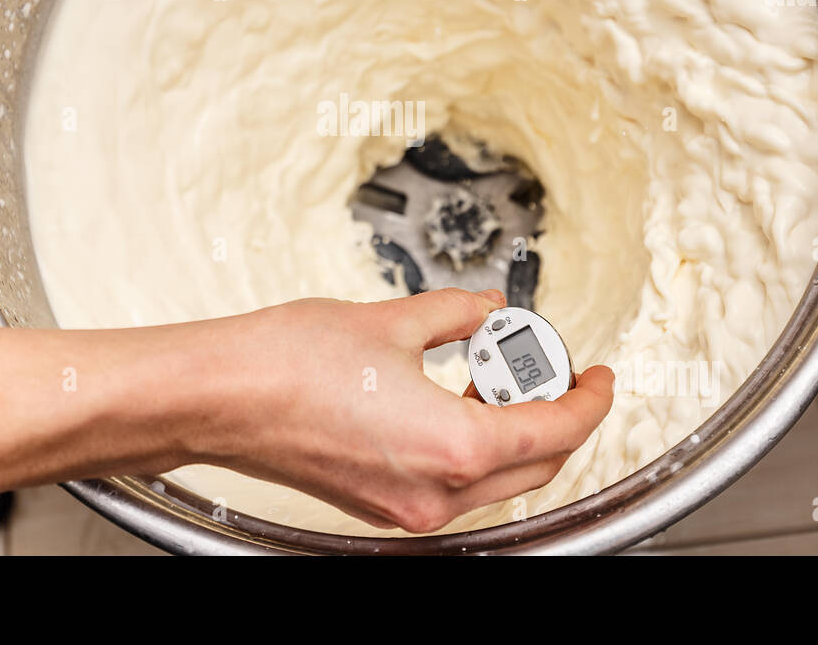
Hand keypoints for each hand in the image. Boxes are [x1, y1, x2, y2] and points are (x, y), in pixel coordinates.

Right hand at [192, 288, 614, 532]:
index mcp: (454, 447)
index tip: (599, 375)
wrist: (219, 397)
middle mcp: (436, 492)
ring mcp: (405, 507)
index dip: (589, 399)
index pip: (555, 431)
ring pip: (495, 480)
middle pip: (534, 466)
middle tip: (550, 367)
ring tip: (494, 372)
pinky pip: (452, 484)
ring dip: (511, 431)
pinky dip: (470, 446)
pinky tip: (453, 397)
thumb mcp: (393, 320)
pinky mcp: (379, 503)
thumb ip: (456, 315)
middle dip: (556, 416)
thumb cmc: (287, 366)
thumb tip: (483, 310)